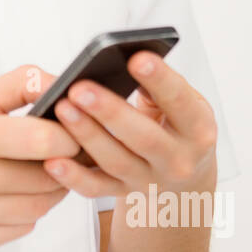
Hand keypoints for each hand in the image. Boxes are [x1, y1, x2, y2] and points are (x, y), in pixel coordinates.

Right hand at [0, 65, 80, 251]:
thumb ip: (19, 84)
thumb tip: (64, 83)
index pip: (44, 140)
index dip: (70, 137)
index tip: (72, 133)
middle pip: (47, 178)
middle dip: (62, 165)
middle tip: (61, 155)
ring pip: (39, 207)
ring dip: (49, 191)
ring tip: (37, 174)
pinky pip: (21, 229)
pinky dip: (25, 213)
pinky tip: (11, 197)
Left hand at [42, 51, 217, 201]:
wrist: (183, 184)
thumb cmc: (175, 129)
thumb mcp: (182, 107)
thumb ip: (159, 87)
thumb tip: (125, 61)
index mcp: (198, 129)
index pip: (180, 102)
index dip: (161, 80)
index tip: (137, 58)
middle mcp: (178, 160)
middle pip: (144, 138)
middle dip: (111, 111)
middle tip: (80, 87)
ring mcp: (150, 181)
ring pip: (116, 161)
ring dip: (87, 135)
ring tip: (62, 108)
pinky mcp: (124, 194)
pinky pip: (96, 188)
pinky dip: (74, 178)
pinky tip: (54, 161)